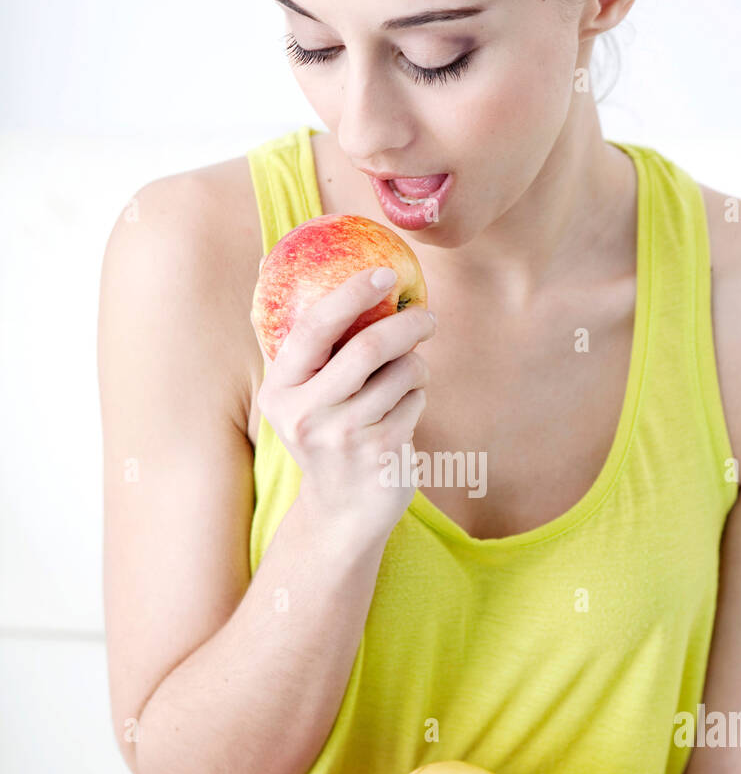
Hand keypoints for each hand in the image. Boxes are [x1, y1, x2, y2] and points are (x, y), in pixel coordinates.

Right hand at [254, 266, 435, 543]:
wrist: (341, 511)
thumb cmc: (325, 434)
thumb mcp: (298, 395)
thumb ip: (301, 342)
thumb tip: (286, 262)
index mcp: (280, 391)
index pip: (314, 329)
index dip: (351, 293)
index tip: (384, 273)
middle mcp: (306, 414)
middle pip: (369, 346)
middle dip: (408, 323)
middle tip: (427, 316)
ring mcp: (345, 437)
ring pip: (402, 372)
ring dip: (417, 366)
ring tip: (409, 376)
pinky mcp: (381, 453)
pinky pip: (416, 401)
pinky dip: (419, 397)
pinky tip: (404, 412)